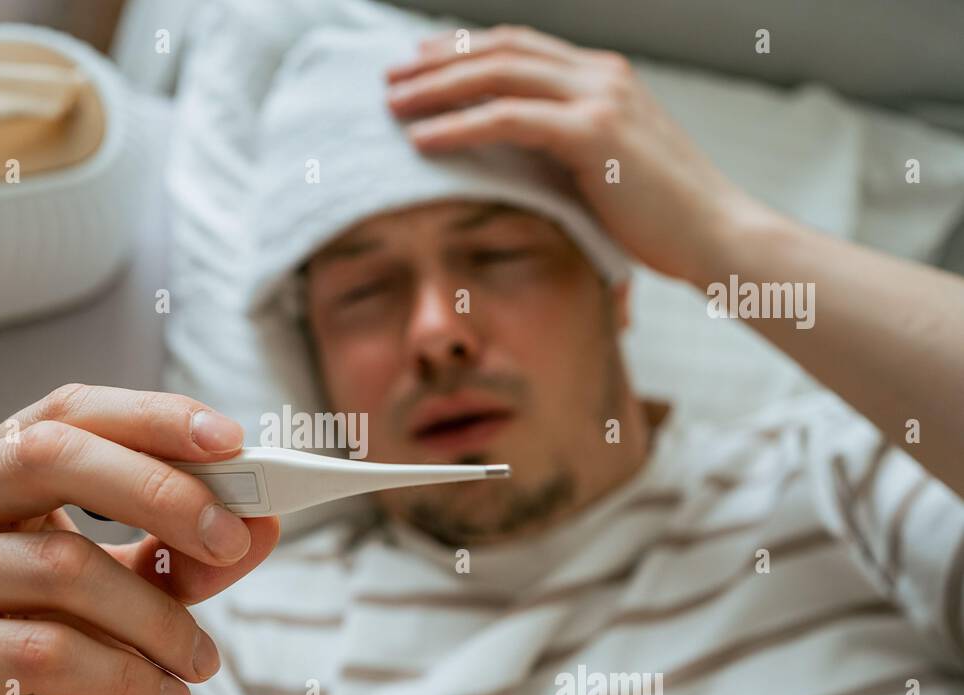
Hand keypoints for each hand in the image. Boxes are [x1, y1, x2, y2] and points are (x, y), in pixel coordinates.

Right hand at [0, 384, 279, 694]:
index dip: (149, 417)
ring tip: (202, 662)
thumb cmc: (58, 682)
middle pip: (47, 456)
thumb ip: (187, 558)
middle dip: (160, 493)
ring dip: (157, 619)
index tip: (233, 439)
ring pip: (57, 567)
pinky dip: (124, 677)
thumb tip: (262, 520)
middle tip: (234, 540)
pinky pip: (38, 650)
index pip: (64, 412)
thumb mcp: (134, 608)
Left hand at [386, 25, 769, 286]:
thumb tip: (512, 158)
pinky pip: (508, 121)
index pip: (519, 47)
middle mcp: (601, 75)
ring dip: (437, 87)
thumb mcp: (605, 168)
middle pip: (501, 50)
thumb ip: (562, 149)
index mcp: (603, 77)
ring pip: (499, 76)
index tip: (419, 63)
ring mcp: (600, 98)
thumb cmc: (661, 218)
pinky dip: (459, 127)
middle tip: (389, 77)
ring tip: (392, 103)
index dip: (465, 50)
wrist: (717, 236)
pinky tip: (421, 139)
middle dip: (438, 61)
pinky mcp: (594, 133)